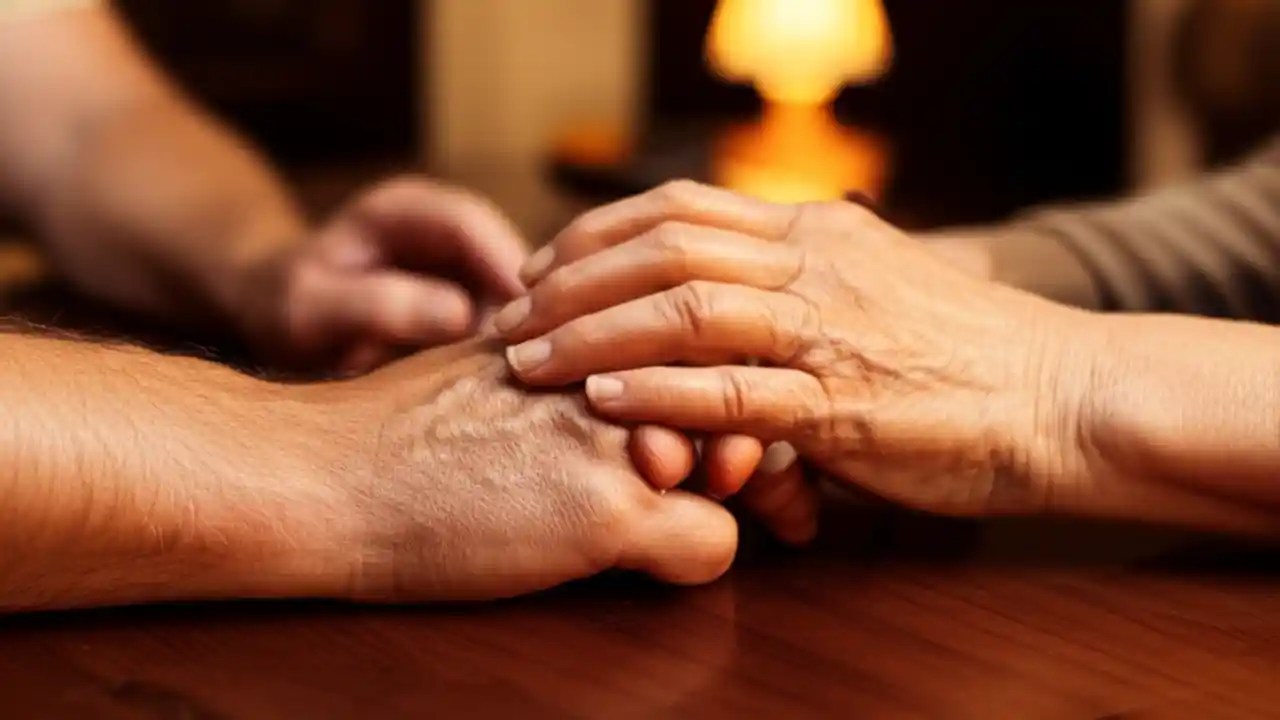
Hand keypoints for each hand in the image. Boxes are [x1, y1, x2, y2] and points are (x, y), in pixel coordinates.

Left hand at [239, 177, 527, 372]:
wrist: (269, 318)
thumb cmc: (281, 306)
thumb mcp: (315, 305)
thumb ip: (380, 305)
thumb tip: (461, 317)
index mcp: (406, 209)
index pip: (473, 226)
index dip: (504, 269)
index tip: (528, 323)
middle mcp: (445, 230)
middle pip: (509, 256)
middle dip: (533, 306)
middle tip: (546, 363)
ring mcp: (463, 267)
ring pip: (519, 292)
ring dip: (532, 332)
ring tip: (541, 380)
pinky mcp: (473, 303)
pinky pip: (508, 321)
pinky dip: (516, 349)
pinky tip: (522, 386)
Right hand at [302, 339, 737, 600]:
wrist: (327, 475)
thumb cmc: (404, 425)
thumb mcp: (505, 361)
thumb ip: (575, 359)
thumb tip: (636, 390)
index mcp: (601, 318)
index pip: (716, 337)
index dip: (726, 383)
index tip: (720, 427)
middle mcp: (626, 363)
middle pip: (743, 395)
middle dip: (741, 441)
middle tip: (731, 470)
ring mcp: (623, 436)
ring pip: (743, 467)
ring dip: (715, 494)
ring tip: (662, 505)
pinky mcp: (609, 510)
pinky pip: (716, 544)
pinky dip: (684, 559)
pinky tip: (625, 555)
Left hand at [496, 181, 1098, 516]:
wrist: (1065, 398)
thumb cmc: (967, 355)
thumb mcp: (879, 287)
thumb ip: (800, 284)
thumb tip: (721, 302)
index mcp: (818, 232)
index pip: (681, 209)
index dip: (596, 234)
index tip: (541, 265)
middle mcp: (816, 265)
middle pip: (665, 248)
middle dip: (572, 281)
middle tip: (509, 316)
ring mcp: (828, 330)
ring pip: (684, 310)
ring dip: (591, 334)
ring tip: (527, 360)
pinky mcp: (842, 405)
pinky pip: (729, 390)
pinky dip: (656, 392)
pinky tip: (600, 399)